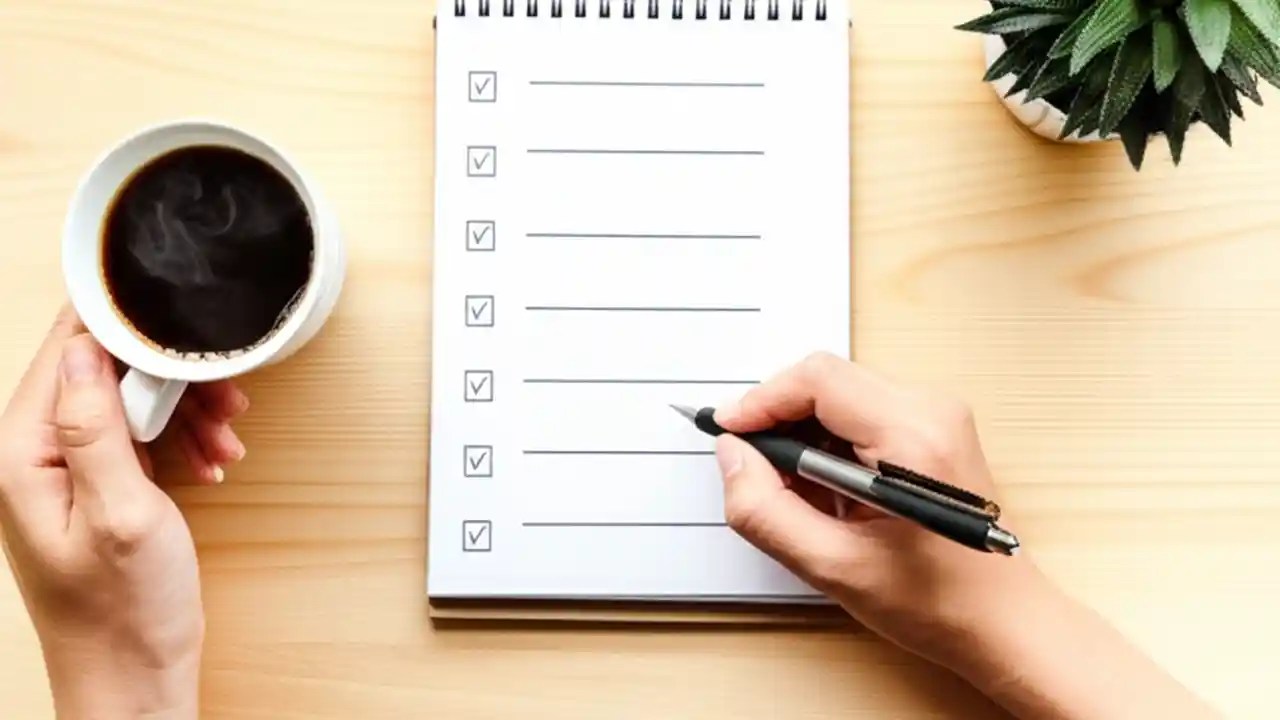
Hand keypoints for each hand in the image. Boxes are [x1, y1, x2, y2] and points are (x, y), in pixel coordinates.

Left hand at [0, 307, 247, 719]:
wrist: (131, 676)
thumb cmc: (124, 613)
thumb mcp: (121, 512)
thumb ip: (94, 427)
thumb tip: (83, 350)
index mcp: (23, 453)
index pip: (66, 350)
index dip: (130, 329)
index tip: (185, 333)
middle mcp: (33, 452)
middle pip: (103, 369)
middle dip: (171, 377)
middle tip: (224, 404)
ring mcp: (63, 467)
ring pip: (128, 398)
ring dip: (185, 412)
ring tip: (224, 445)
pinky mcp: (93, 483)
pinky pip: (137, 434)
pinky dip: (181, 440)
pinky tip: (210, 464)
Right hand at [713, 352, 1220, 719]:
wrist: (1003, 621)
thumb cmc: (940, 602)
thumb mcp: (834, 567)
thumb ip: (766, 511)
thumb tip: (733, 459)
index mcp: (915, 437)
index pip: (818, 380)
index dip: (762, 401)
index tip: (728, 431)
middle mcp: (933, 411)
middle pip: (827, 380)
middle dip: (778, 418)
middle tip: (754, 469)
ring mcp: (937, 415)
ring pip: (840, 393)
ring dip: (802, 432)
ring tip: (793, 491)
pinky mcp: (934, 427)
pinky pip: (861, 411)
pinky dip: (828, 440)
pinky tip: (824, 490)